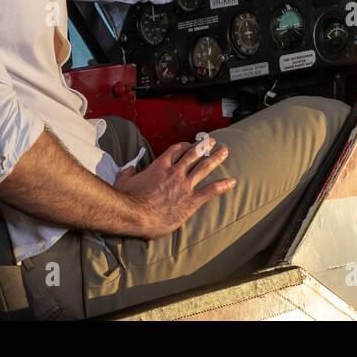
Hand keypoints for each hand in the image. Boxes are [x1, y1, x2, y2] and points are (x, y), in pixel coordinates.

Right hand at [112, 135, 233, 239]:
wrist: (134, 214)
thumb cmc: (127, 198)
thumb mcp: (124, 180)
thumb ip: (129, 172)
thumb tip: (129, 168)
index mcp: (160, 166)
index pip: (175, 150)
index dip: (184, 146)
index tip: (189, 144)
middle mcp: (175, 172)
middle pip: (193, 154)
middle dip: (204, 146)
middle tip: (212, 141)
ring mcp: (184, 185)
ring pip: (204, 167)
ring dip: (215, 158)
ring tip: (224, 151)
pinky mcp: (190, 201)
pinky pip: (210, 191)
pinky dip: (222, 186)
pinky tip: (232, 182)